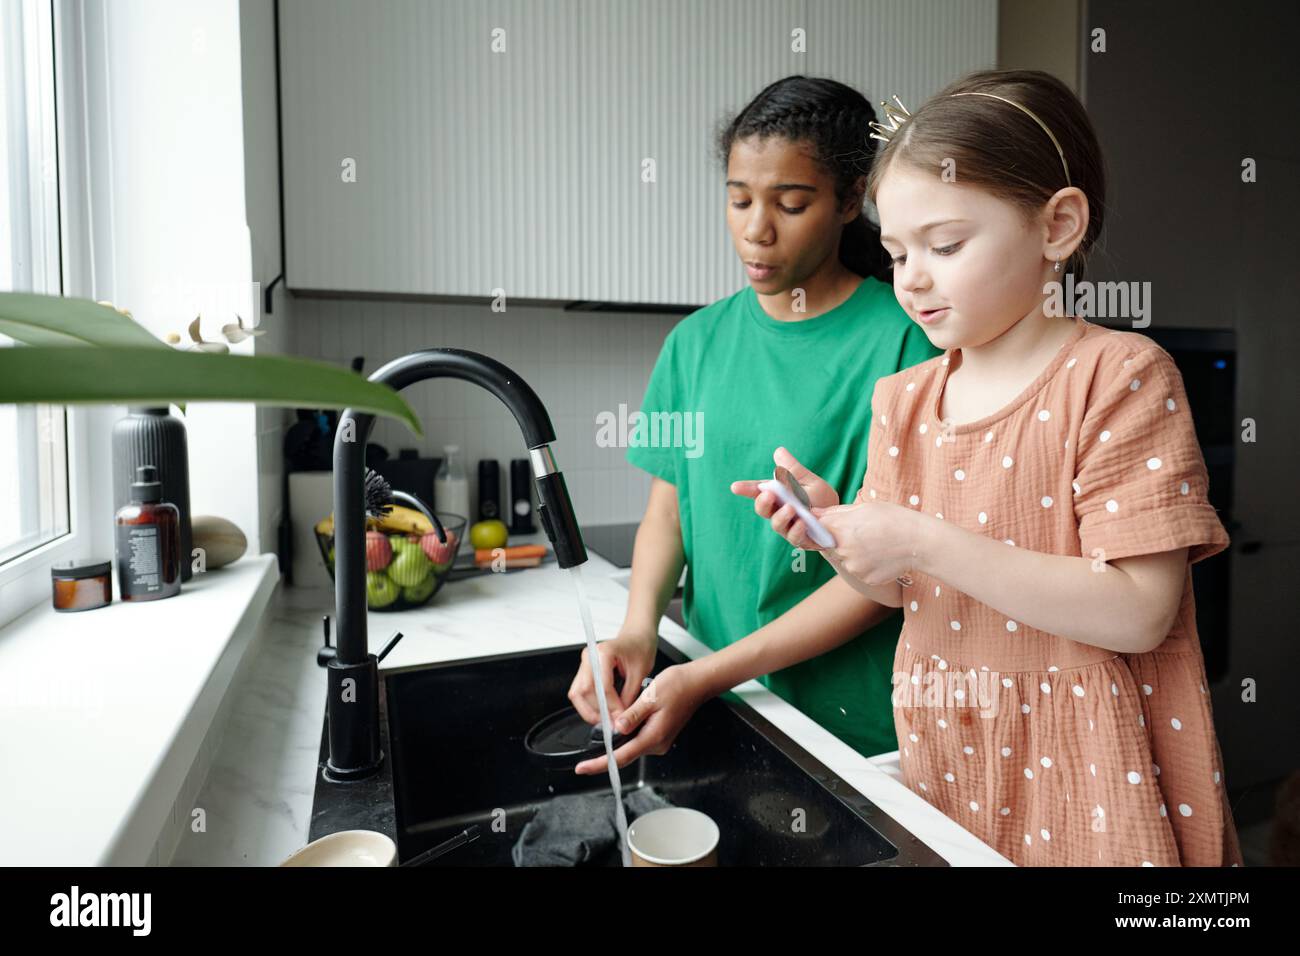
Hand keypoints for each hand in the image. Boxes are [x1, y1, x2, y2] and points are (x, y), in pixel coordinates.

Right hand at [566, 629, 656, 726]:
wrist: (637, 636)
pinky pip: (579, 691)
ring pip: (577, 693)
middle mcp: (589, 657)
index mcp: (603, 652)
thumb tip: (621, 718)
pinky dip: (588, 705)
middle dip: (598, 711)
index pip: (602, 686)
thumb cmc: (640, 648)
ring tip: (606, 721)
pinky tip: (601, 713)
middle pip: (584, 691)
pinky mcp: (584, 671)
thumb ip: (629, 696)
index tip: (620, 718)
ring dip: (589, 711)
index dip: (611, 706)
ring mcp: (585, 663)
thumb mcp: (640, 673)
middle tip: (612, 724)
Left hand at [573, 663, 710, 774]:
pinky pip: (639, 739)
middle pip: (625, 754)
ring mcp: (659, 741)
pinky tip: (627, 719)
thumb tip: (616, 729)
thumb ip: (632, 715)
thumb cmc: (677, 686)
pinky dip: (628, 734)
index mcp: (653, 736)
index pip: (621, 757)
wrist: (697, 683)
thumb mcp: (650, 698)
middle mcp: (657, 744)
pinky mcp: (659, 735)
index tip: (583, 768)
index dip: (599, 764)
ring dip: (619, 739)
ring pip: (631, 745)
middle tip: (588, 749)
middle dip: (606, 751)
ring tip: (616, 722)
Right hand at [730, 446, 838, 550]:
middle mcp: (779, 513)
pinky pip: (795, 538)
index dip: (746, 489)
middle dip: (762, 502)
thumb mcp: (808, 480)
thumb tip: (779, 451)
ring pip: (777, 525)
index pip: (758, 492)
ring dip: (781, 516)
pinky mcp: (802, 540)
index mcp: (778, 497)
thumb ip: (793, 469)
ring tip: (791, 508)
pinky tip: (801, 522)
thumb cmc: (821, 499)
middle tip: (768, 494)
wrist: (841, 518)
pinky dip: (796, 530)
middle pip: (763, 509)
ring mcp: (789, 528)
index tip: (735, 487)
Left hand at [815, 499, 924, 586]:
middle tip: (865, 535)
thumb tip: (814, 513)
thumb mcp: (864, 508)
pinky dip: (867, 566)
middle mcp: (843, 550)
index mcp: (840, 529)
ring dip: (855, 555)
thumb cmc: (894, 519)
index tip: (837, 526)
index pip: (818, 531)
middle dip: (842, 541)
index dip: (826, 528)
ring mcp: (854, 567)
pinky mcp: (865, 579)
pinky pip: (859, 572)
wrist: (919, 542)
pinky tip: (881, 556)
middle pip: (832, 547)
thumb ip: (836, 512)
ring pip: (846, 561)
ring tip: (876, 545)